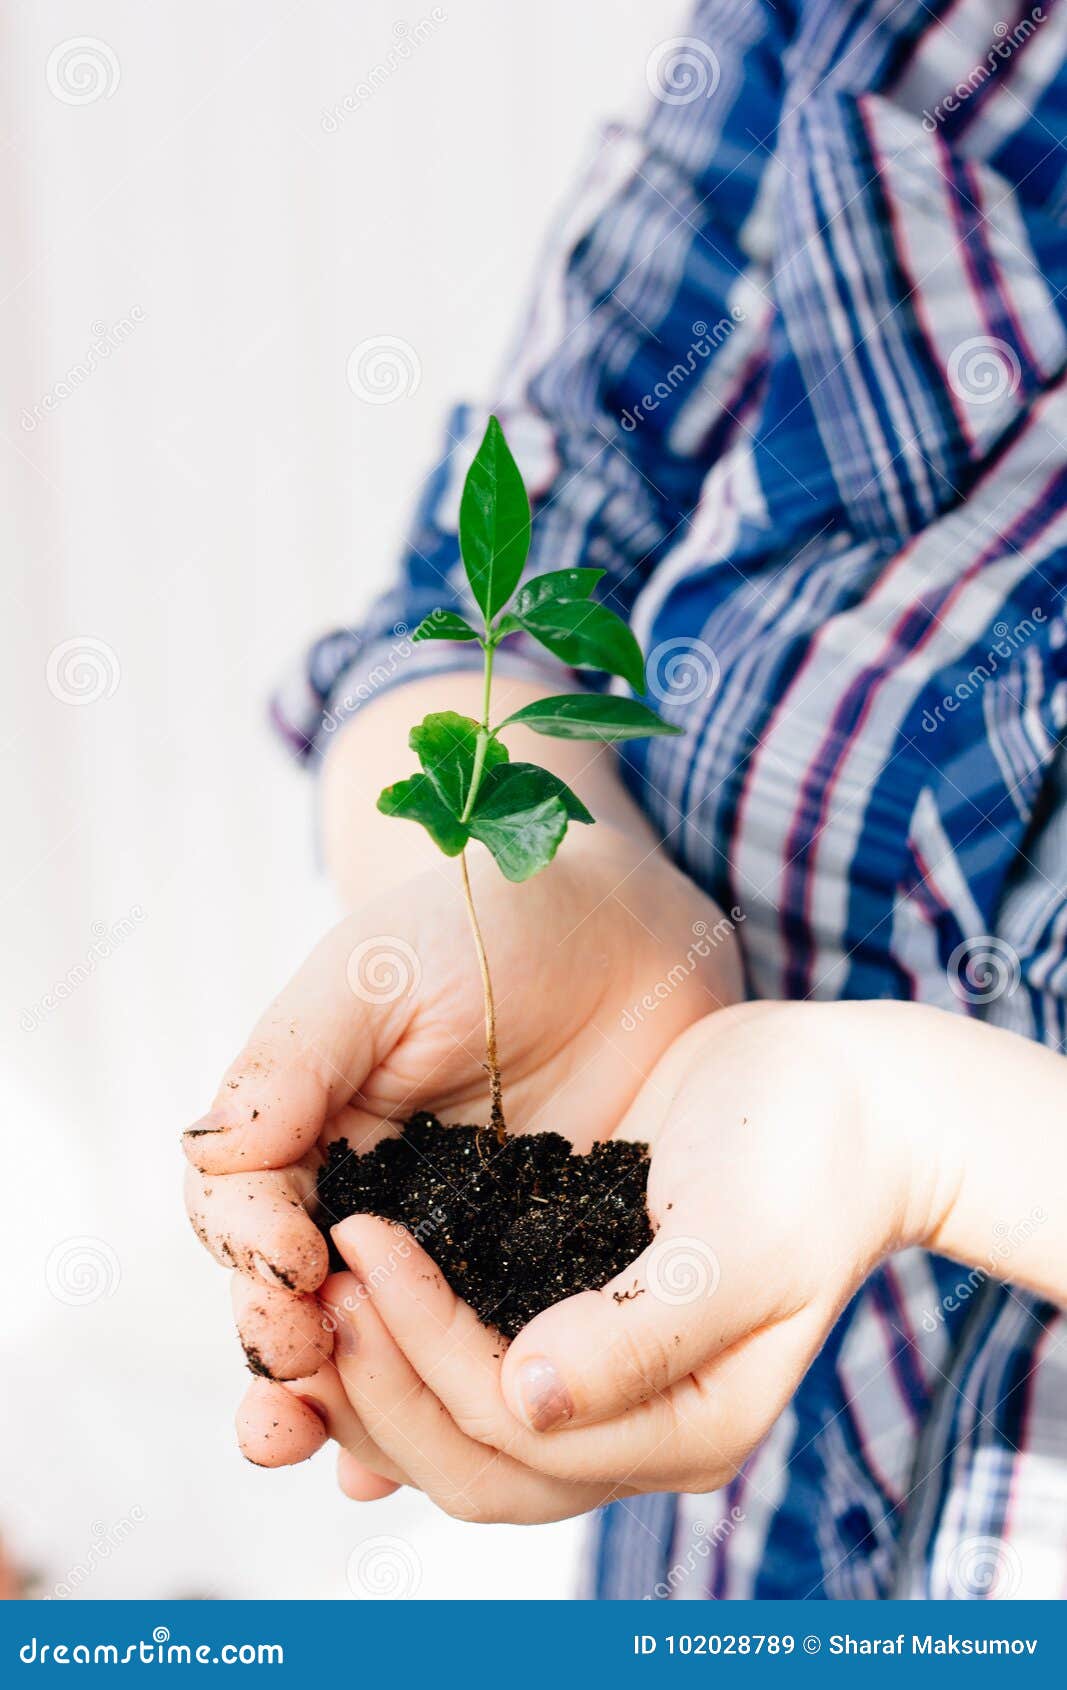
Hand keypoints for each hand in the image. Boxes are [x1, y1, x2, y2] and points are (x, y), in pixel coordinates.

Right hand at [183, 826, 740, 1477]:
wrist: (623, 933)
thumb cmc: (487, 927)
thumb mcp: (378, 971)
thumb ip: (294, 1058)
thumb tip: (215, 1152)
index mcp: (310, 1133)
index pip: (244, 1214)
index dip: (251, 1257)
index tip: (293, 1272)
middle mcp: (365, 1203)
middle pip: (295, 1305)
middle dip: (284, 1360)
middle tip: (293, 1397)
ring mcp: (448, 1249)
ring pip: (377, 1349)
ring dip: (353, 1411)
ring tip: (343, 1456)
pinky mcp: (534, 1276)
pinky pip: (481, 1356)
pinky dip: (450, 1413)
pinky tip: (435, 1461)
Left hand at [312, 1001, 948, 1518]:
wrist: (845, 1100)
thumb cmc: (811, 1157)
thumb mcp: (744, 1240)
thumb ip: (645, 1332)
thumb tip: (531, 1400)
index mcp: (688, 1426)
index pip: (519, 1430)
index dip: (425, 1348)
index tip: (366, 1242)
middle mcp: (637, 1428)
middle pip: (474, 1461)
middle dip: (382, 1382)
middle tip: (321, 1279)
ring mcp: (603, 1385)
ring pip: (460, 1430)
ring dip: (380, 1372)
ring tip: (322, 1280)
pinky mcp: (572, 1324)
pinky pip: (471, 1364)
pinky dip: (406, 1339)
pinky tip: (354, 1284)